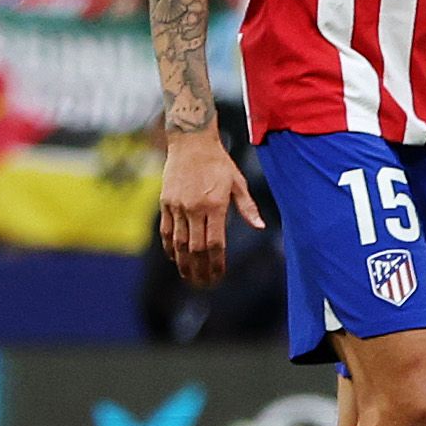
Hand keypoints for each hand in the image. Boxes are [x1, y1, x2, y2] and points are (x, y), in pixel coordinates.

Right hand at [157, 131, 262, 286]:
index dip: (217, 263)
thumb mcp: (237, 182)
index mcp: (215, 205)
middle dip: (200, 270)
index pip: (215, 243)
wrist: (191, 141)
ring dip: (184, 264)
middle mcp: (195, 208)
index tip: (219, 276)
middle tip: (204, 284)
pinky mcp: (165, 203)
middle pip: (196, 249)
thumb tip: (260, 226)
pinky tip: (175, 258)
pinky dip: (170, 248)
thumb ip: (247, 207)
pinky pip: (166, 231)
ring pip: (179, 244)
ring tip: (189, 277)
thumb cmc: (218, 162)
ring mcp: (178, 206)